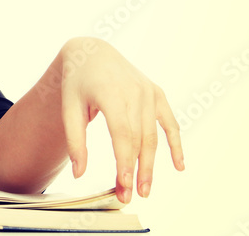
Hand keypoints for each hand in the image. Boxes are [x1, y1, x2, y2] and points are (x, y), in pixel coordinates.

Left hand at [59, 37, 183, 202]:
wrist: (92, 52)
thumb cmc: (77, 82)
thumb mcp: (69, 107)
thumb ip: (74, 140)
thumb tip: (79, 173)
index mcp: (111, 93)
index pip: (122, 134)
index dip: (124, 161)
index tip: (123, 184)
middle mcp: (134, 91)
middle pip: (139, 139)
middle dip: (137, 170)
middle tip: (132, 195)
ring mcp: (149, 92)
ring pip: (153, 135)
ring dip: (151, 164)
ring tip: (145, 189)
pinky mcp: (157, 94)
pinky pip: (170, 122)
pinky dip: (176, 144)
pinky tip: (179, 166)